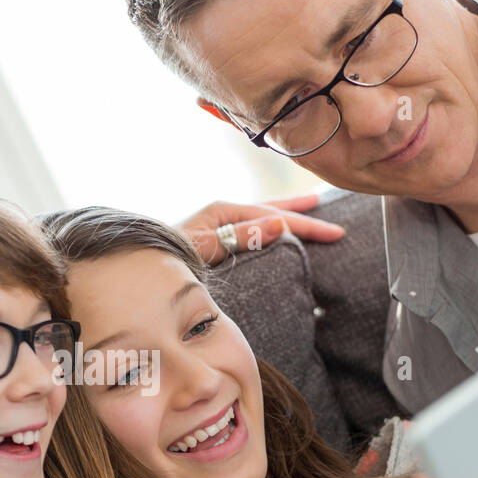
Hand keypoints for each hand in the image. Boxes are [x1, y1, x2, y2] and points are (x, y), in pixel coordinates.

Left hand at [176, 193, 345, 264]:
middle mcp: (223, 214)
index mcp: (224, 211)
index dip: (307, 225)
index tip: (335, 233)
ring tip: (311, 212)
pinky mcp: (215, 242)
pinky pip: (251, 232)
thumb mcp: (208, 247)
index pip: (275, 216)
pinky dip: (270, 230)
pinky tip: (276, 234)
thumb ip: (242, 236)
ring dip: (288, 217)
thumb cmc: (170, 256)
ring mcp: (219, 227)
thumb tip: (280, 224)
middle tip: (334, 223)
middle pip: (273, 211)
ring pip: (263, 219)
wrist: (142, 266)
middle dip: (303, 216)